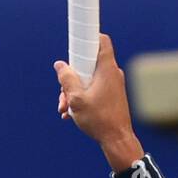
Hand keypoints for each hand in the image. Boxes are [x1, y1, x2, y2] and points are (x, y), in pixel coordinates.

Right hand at [54, 33, 140, 167]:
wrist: (117, 140)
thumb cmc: (100, 120)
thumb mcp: (76, 99)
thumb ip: (66, 79)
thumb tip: (60, 65)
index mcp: (107, 69)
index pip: (101, 41)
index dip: (88, 37)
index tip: (74, 43)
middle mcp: (112, 74)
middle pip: (88, 63)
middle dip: (71, 77)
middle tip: (64, 93)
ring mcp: (113, 85)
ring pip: (88, 79)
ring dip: (73, 91)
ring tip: (65, 108)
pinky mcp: (111, 95)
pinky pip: (93, 89)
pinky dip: (82, 97)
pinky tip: (71, 113)